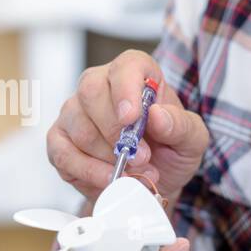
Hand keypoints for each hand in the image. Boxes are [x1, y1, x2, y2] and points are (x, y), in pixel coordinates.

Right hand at [47, 50, 209, 204]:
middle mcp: (99, 86)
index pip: (125, 66)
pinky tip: (110, 179)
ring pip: (79, 127)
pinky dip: (88, 171)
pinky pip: (63, 153)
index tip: (132, 117)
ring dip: (107, 157)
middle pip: (91, 92)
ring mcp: (74, 113)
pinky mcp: (59, 141)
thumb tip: (157, 115)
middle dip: (115, 131)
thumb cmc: (169, 151)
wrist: (150, 183)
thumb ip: (181, 125)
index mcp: (135, 74)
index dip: (126, 89)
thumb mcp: (192, 140)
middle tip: (141, 157)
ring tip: (134, 173)